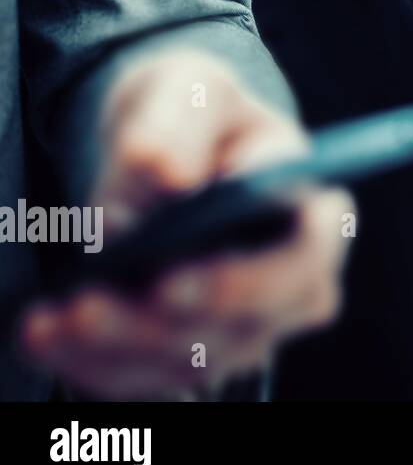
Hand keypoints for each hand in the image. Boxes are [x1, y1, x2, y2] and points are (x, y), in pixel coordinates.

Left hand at [20, 51, 352, 398]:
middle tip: (91, 304)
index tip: (172, 279)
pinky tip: (44, 331)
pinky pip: (142, 376)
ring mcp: (242, 328)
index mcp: (317, 216)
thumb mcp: (193, 88)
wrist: (162, 148)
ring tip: (56, 315)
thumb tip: (168, 178)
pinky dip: (88, 360)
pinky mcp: (186, 353)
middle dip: (163, 326)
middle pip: (244, 328)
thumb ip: (184, 121)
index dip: (246, 283)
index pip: (305, 262)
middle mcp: (292, 286)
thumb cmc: (196, 113)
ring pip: (188, 360)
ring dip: (116, 347)